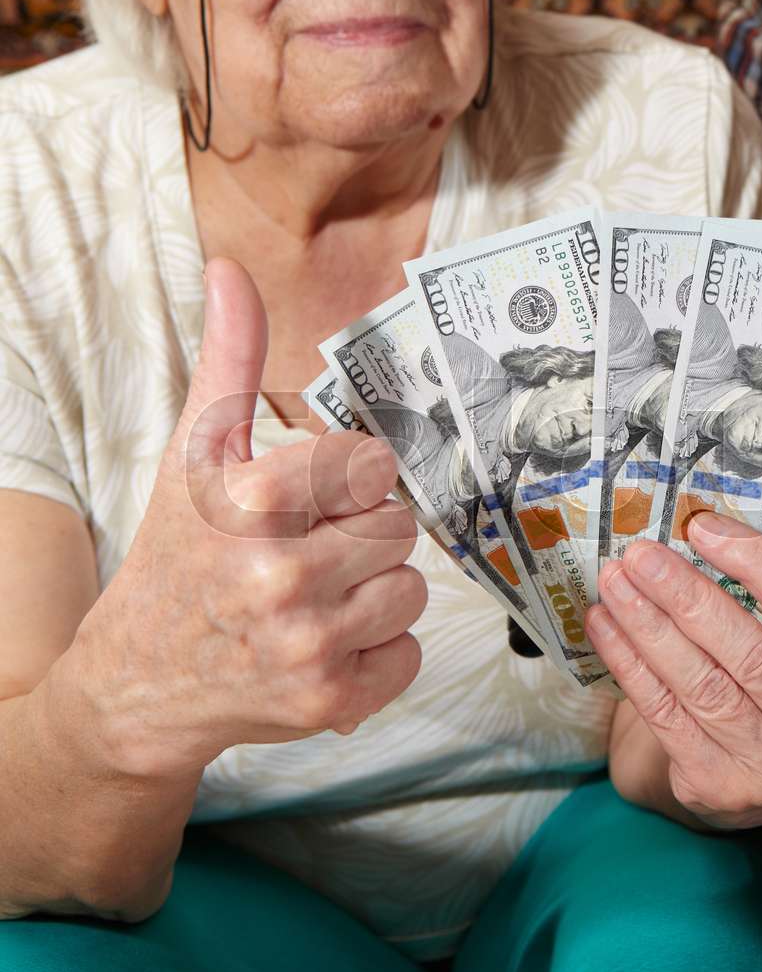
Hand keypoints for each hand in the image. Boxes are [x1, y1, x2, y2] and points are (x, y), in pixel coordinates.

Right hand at [67, 259, 425, 778]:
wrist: (140, 683)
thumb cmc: (178, 556)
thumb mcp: (195, 455)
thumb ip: (228, 361)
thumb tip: (231, 270)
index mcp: (249, 504)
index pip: (371, 465)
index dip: (350, 478)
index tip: (313, 495)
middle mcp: (279, 577)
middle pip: (397, 526)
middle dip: (362, 533)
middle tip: (309, 550)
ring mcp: (307, 645)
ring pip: (411, 587)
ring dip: (375, 590)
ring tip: (316, 596)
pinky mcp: (332, 700)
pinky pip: (411, 651)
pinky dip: (380, 649)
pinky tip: (327, 642)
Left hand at [584, 514, 761, 829]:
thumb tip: (702, 530)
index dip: (759, 564)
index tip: (703, 528)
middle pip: (753, 652)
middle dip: (689, 595)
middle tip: (642, 553)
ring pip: (703, 685)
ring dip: (649, 626)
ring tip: (615, 582)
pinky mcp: (719, 787)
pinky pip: (666, 715)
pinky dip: (631, 664)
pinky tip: (606, 625)